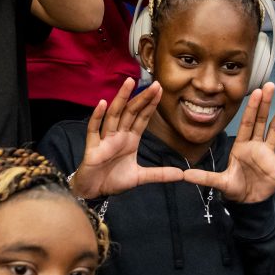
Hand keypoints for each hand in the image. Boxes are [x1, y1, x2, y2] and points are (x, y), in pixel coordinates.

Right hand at [71, 80, 186, 199]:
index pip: (142, 118)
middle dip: (142, 98)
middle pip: (131, 112)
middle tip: (155, 84)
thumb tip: (181, 174)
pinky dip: (97, 116)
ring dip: (121, 98)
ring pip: (114, 115)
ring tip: (129, 83)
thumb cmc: (113, 180)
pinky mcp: (92, 148)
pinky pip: (94, 130)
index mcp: (130, 139)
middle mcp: (118, 135)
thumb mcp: (140, 177)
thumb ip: (159, 174)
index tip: (160, 90)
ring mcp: (105, 139)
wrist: (94, 192)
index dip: (150, 104)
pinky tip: (102, 103)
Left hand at [183, 86, 274, 203]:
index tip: (255, 92)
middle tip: (270, 85)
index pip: (247, 123)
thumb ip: (204, 177)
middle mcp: (256, 146)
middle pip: (262, 121)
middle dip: (266, 104)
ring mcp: (268, 153)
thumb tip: (184, 175)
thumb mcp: (219, 182)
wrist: (249, 202)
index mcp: (241, 146)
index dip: (251, 108)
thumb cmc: (234, 188)